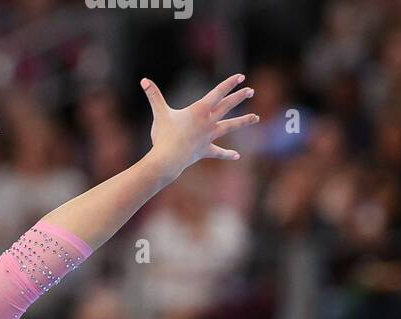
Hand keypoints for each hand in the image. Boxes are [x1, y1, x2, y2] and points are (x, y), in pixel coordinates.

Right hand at [142, 73, 259, 181]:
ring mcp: (209, 136)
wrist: (168, 159)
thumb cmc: (163, 135)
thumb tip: (143, 80)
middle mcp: (208, 121)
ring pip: (230, 126)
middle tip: (250, 91)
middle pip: (228, 106)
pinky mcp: (205, 150)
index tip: (240, 77)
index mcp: (200, 109)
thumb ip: (154, 96)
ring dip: (243, 121)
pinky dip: (226, 154)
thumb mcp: (159, 113)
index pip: (218, 92)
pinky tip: (237, 156)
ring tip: (256, 118)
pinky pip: (218, 152)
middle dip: (240, 97)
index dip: (229, 83)